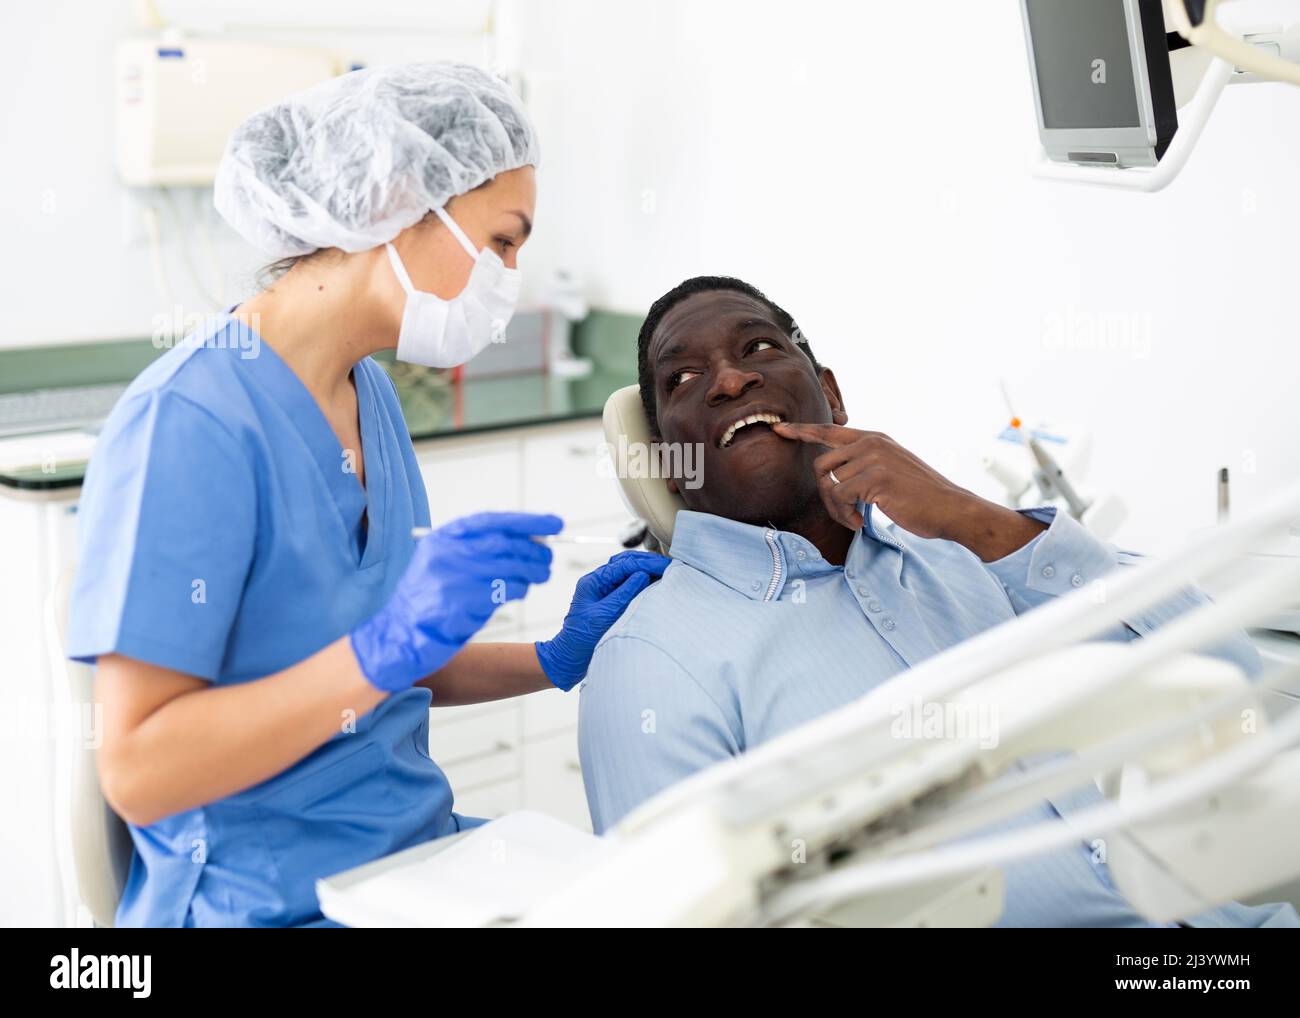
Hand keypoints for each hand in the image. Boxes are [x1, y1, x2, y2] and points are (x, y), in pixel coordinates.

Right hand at [350, 512, 561, 691]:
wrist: (399, 634)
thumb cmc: (428, 598)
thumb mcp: (444, 562)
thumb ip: (478, 548)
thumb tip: (529, 539)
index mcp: (443, 538)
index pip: (492, 521)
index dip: (527, 521)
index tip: (554, 523)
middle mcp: (448, 554)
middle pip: (504, 543)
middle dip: (534, 549)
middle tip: (548, 556)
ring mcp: (454, 578)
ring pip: (509, 567)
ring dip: (532, 570)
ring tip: (541, 573)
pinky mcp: (463, 604)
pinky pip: (504, 591)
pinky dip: (519, 589)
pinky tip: (520, 590)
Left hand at [535, 550, 670, 690]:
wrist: (569, 659)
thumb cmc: (582, 639)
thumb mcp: (604, 615)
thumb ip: (624, 593)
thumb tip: (643, 574)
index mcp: (594, 581)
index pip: (625, 564)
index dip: (648, 563)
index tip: (667, 566)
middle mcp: (598, 581)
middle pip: (626, 562)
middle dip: (649, 562)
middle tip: (670, 566)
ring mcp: (604, 590)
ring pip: (628, 571)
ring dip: (646, 570)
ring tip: (666, 572)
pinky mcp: (610, 600)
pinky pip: (628, 584)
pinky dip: (643, 582)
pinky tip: (655, 584)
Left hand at [771, 423, 1043, 559]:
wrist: (950, 508)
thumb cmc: (921, 497)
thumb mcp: (891, 469)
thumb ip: (865, 464)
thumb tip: (834, 476)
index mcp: (874, 438)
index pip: (829, 430)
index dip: (802, 431)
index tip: (779, 429)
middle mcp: (871, 443)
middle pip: (822, 465)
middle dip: (826, 496)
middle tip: (844, 515)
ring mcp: (874, 458)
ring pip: (829, 484)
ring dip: (837, 510)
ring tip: (856, 520)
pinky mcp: (875, 477)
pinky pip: (841, 497)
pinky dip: (846, 516)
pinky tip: (862, 523)